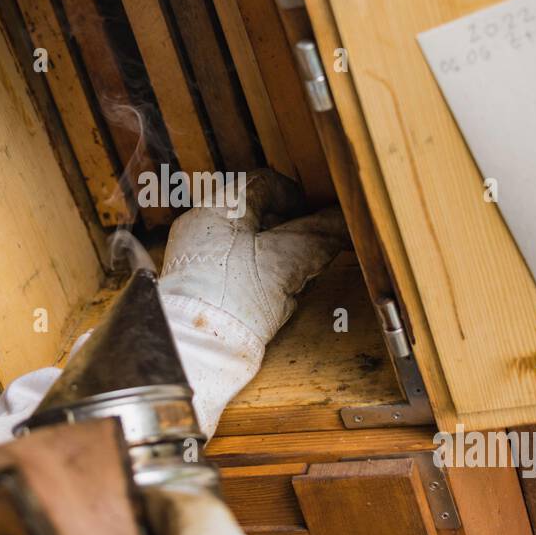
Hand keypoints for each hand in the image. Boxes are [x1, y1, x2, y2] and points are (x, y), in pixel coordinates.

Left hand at [156, 170, 346, 435]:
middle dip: (285, 229)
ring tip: (293, 276)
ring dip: (273, 255)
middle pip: (252, 216)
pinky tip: (270, 298)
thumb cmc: (233, 298)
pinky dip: (256, 277)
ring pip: (244, 244)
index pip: (261, 184)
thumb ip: (317, 236)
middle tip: (310, 245)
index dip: (294, 196)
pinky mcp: (196, 288)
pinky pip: (232, 271)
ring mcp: (193, 259)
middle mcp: (199, 228)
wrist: (196, 350)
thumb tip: (341, 220)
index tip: (314, 213)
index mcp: (216, 209)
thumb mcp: (285, 261)